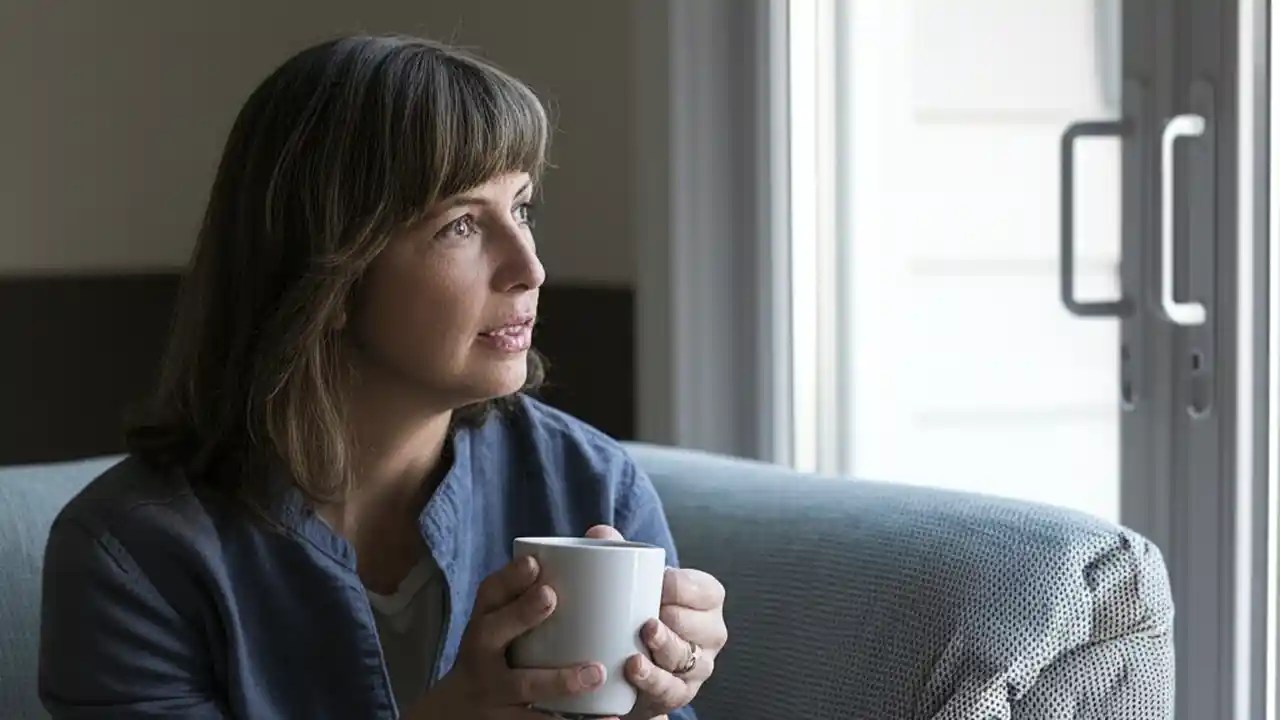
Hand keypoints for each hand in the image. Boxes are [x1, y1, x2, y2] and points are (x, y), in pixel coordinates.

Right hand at [405, 555, 620, 719]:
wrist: (454, 717)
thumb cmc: (497, 659)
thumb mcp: (499, 628)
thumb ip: (532, 596)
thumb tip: (598, 541)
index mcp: (483, 625)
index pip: (488, 595)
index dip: (509, 577)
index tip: (534, 563)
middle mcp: (481, 657)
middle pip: (493, 634)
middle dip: (520, 613)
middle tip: (551, 596)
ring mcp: (493, 695)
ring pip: (525, 687)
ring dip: (559, 680)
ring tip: (596, 672)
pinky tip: (607, 719)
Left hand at [584, 526, 727, 719]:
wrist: (632, 660)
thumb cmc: (640, 606)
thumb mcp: (632, 579)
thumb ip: (616, 551)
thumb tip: (599, 532)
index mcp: (708, 596)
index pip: (700, 589)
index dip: (676, 588)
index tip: (653, 585)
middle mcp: (711, 631)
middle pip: (697, 626)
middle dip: (672, 622)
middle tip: (645, 620)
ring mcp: (699, 665)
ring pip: (685, 658)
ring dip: (662, 652)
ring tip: (636, 647)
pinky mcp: (681, 692)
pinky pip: (671, 689)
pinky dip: (652, 680)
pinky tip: (634, 669)